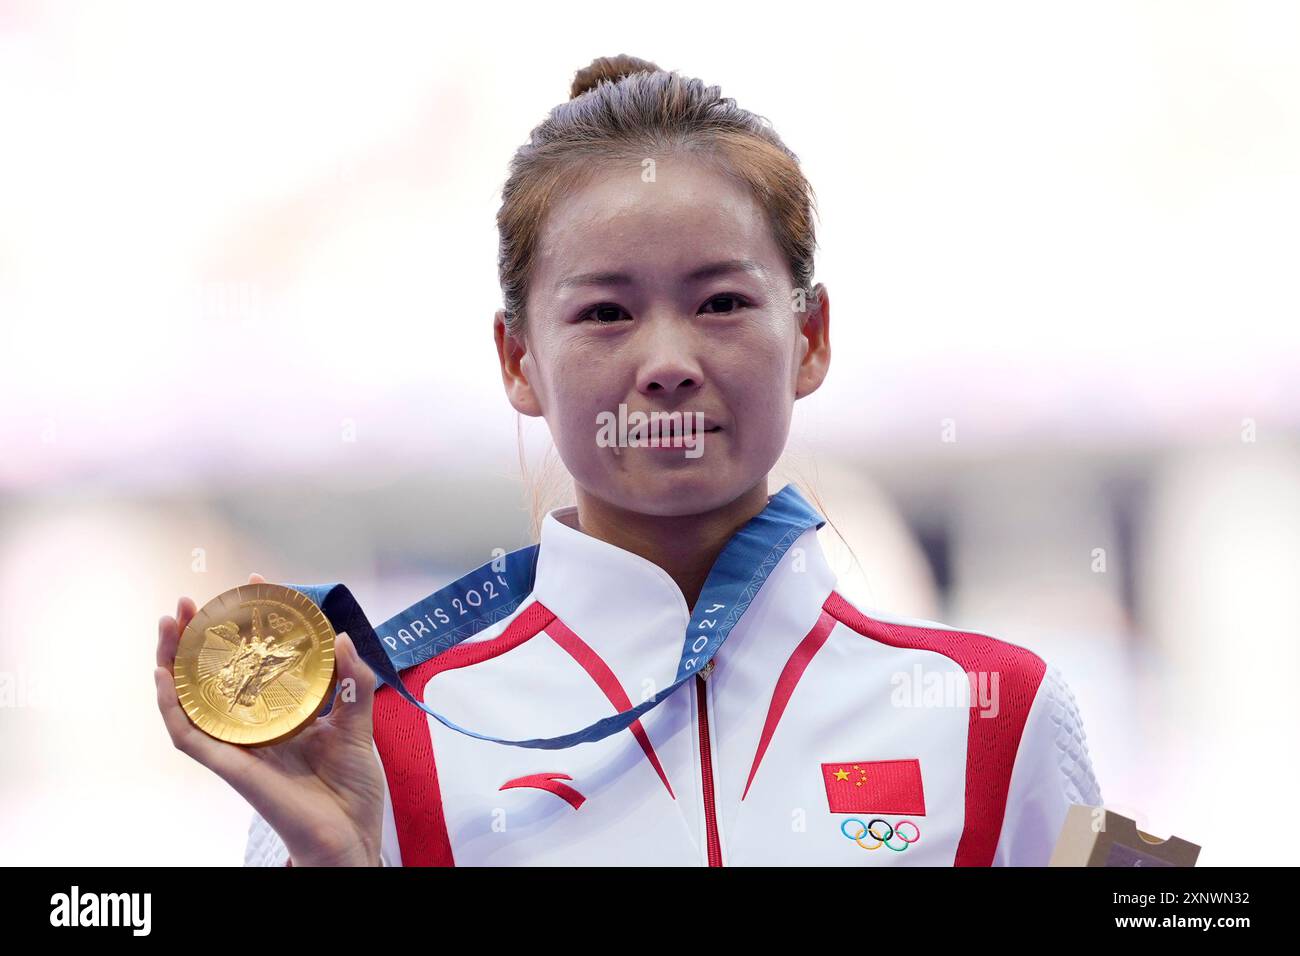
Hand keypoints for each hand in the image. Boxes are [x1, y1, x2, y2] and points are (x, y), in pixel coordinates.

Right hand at [155, 573, 384, 865]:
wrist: (349, 835)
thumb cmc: (350, 788)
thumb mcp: (357, 725)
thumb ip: (353, 683)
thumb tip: (341, 637)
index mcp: (281, 711)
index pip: (257, 658)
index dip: (251, 622)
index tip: (255, 583)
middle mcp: (253, 725)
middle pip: (214, 674)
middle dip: (199, 636)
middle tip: (192, 600)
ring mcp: (237, 745)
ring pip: (192, 698)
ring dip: (175, 660)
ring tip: (170, 623)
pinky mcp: (230, 766)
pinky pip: (189, 735)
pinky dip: (172, 707)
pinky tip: (164, 676)